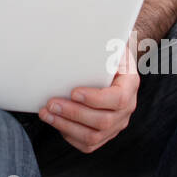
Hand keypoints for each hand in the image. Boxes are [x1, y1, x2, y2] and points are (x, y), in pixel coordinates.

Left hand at [39, 38, 138, 153]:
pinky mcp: (104, 134)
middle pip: (103, 121)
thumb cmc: (106, 54)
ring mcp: (116, 124)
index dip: (96, 99)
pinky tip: (55, 122)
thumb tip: (81, 31)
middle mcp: (126, 109)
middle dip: (73, 113)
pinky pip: (88, 144)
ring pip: (93, 136)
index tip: (74, 91)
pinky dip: (69, 136)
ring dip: (66, 126)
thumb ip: (101, 44)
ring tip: (47, 113)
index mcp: (129, 85)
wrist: (111, 67)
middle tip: (52, 103)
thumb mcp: (109, 44)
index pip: (118, 99)